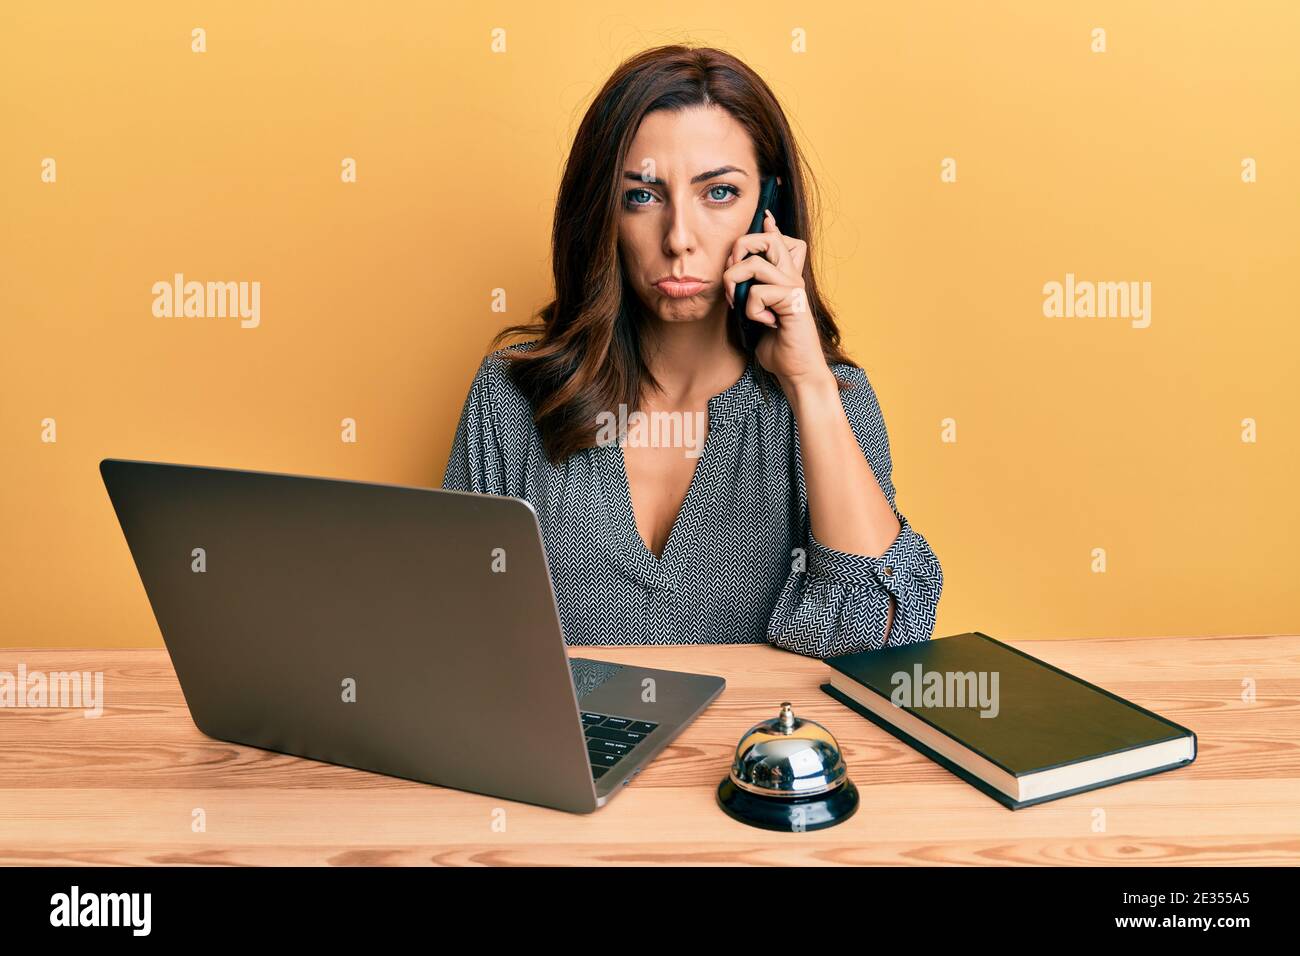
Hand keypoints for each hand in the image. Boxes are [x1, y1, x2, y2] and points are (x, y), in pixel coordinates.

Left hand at [723, 209, 833, 392]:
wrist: (795, 371)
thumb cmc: (776, 346)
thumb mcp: (755, 314)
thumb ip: (748, 293)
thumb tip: (734, 273)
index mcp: (785, 276)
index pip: (781, 239)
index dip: (769, 225)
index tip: (764, 215)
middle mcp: (792, 276)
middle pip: (768, 237)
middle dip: (739, 248)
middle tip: (732, 271)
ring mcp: (794, 287)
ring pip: (755, 262)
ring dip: (735, 283)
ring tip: (739, 304)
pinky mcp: (792, 301)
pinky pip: (757, 293)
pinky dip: (750, 311)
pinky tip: (764, 323)